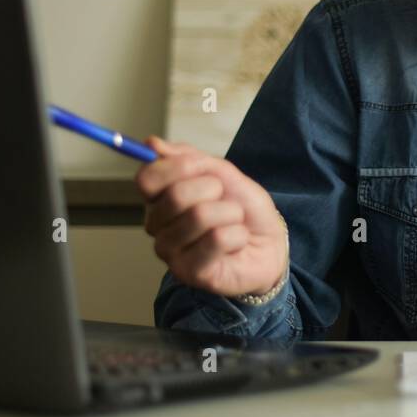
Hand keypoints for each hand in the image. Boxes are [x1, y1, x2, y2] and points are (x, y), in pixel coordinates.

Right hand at [136, 136, 288, 298]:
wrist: (269, 245)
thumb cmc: (244, 211)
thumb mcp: (223, 174)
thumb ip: (189, 159)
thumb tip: (151, 144)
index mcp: (159, 198)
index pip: (147, 178)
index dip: (178, 167)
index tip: (201, 166)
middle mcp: (157, 225)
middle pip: (175, 195)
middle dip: (214, 189)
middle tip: (226, 200)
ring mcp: (170, 250)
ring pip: (200, 216)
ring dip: (231, 214)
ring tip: (233, 223)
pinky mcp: (189, 271)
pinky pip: (217, 239)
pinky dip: (237, 235)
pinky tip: (235, 244)